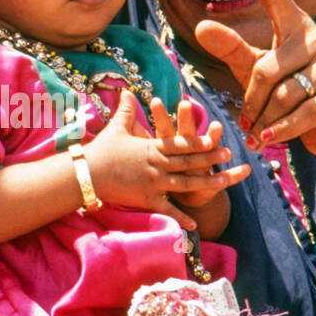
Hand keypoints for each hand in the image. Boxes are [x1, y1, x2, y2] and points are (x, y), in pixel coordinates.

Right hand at [83, 91, 237, 229]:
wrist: (87, 173)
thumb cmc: (101, 150)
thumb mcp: (115, 128)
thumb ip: (125, 110)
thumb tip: (127, 91)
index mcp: (152, 147)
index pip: (179, 143)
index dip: (198, 141)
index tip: (213, 138)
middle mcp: (157, 164)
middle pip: (188, 161)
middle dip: (209, 158)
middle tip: (227, 154)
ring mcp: (153, 182)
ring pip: (185, 183)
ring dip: (205, 182)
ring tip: (223, 182)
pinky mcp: (146, 199)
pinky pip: (167, 208)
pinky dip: (181, 217)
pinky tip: (195, 225)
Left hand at [195, 0, 315, 163]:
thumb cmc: (284, 92)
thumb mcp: (254, 70)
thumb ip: (230, 48)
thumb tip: (200, 27)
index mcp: (295, 27)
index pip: (277, 0)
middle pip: (270, 69)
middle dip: (252, 100)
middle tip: (243, 121)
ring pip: (288, 94)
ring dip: (267, 119)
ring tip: (256, 133)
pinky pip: (309, 112)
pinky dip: (285, 129)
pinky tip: (270, 138)